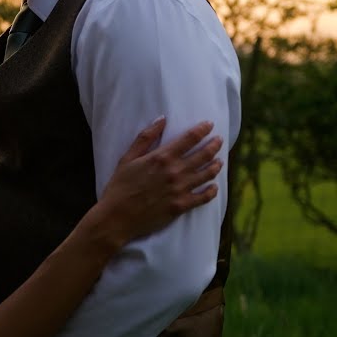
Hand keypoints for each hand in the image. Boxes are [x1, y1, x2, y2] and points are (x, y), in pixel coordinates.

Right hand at [95, 117, 222, 246]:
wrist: (116, 217)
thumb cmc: (119, 186)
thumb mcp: (127, 158)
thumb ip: (145, 137)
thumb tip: (162, 119)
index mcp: (162, 157)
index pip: (190, 138)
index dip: (203, 129)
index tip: (209, 125)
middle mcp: (175, 172)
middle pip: (204, 154)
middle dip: (214, 145)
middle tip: (219, 140)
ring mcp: (180, 189)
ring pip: (207, 174)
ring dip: (216, 166)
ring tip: (219, 161)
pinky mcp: (181, 206)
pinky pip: (204, 197)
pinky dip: (212, 191)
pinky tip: (214, 187)